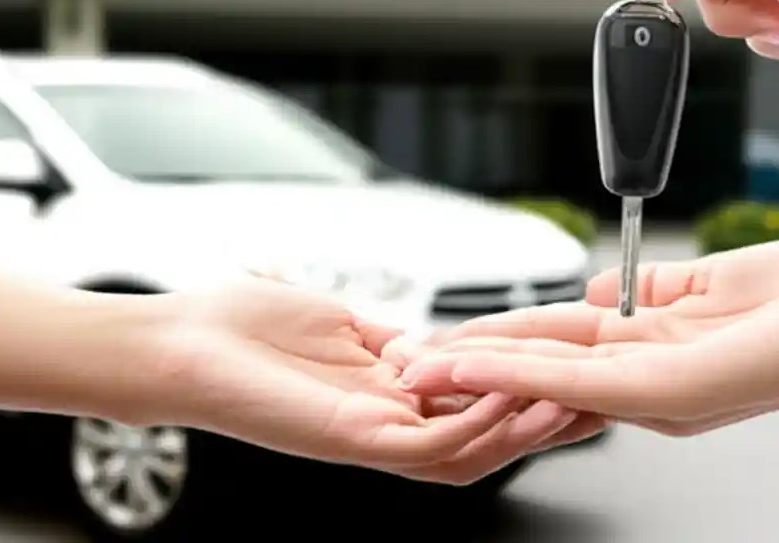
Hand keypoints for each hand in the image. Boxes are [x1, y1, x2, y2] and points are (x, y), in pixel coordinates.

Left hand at [134, 274, 602, 484]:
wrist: (181, 343)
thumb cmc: (242, 331)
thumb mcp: (337, 326)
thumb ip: (386, 339)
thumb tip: (424, 341)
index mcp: (385, 400)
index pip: (472, 408)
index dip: (526, 396)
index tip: (573, 370)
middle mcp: (384, 427)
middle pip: (483, 440)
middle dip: (542, 422)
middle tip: (598, 396)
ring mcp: (369, 439)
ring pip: (468, 452)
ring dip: (522, 428)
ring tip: (569, 397)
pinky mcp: (352, 439)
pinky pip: (430, 444)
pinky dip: (475, 424)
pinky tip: (508, 392)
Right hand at [399, 237, 778, 435]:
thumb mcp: (706, 284)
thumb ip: (646, 289)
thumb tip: (599, 287)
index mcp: (651, 354)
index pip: (556, 345)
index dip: (497, 340)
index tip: (445, 337)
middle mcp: (646, 382)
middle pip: (539, 370)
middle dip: (469, 366)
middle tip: (407, 367)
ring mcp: (655, 391)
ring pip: (546, 381)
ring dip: (477, 372)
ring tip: (421, 367)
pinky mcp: (668, 389)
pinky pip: (581, 380)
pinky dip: (521, 370)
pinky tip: (478, 361)